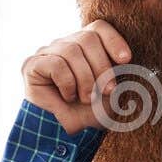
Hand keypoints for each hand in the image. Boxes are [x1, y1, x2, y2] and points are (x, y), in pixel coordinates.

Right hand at [22, 20, 133, 134]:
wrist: (66, 134)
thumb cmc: (89, 112)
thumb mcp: (112, 88)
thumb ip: (119, 69)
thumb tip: (129, 58)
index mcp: (83, 46)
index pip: (98, 28)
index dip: (114, 40)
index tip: (126, 60)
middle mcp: (64, 45)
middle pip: (87, 38)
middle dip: (101, 66)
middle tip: (108, 90)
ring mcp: (46, 53)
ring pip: (71, 50)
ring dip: (85, 79)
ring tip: (87, 98)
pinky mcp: (32, 65)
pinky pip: (55, 64)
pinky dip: (67, 83)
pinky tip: (67, 97)